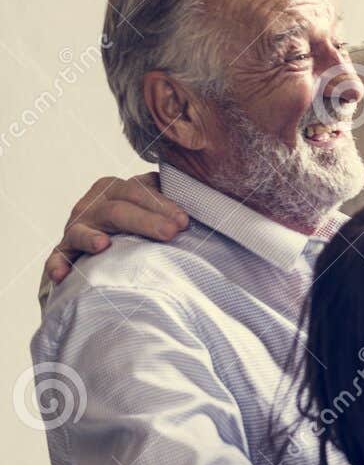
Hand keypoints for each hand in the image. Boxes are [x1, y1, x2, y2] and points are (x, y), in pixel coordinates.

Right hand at [46, 173, 187, 283]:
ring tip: (104, 245)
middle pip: (118, 209)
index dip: (162, 204)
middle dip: (145, 221)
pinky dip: (58, 265)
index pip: (140, 191)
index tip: (184, 221)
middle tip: (171, 232)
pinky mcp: (65, 249)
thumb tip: (205, 196)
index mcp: (118, 188)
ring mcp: (77, 226)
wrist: (109, 244)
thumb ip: (172, 199)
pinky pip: (58, 257)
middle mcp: (95, 204)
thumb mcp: (155, 206)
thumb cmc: (143, 221)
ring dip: (92, 238)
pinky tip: (62, 276)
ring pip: (85, 230)